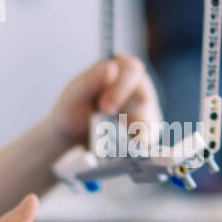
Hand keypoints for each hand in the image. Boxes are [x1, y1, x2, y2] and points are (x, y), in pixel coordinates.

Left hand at [45, 54, 164, 147]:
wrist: (71, 136)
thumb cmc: (72, 109)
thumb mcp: (75, 93)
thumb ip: (91, 79)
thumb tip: (111, 66)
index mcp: (123, 68)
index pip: (133, 70)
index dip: (121, 89)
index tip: (104, 108)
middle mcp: (139, 87)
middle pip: (145, 99)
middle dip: (125, 119)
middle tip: (105, 138)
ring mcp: (146, 111)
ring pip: (150, 124)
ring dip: (130, 139)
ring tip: (112, 150)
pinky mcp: (147, 134)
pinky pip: (147, 143)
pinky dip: (133, 151)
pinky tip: (120, 155)